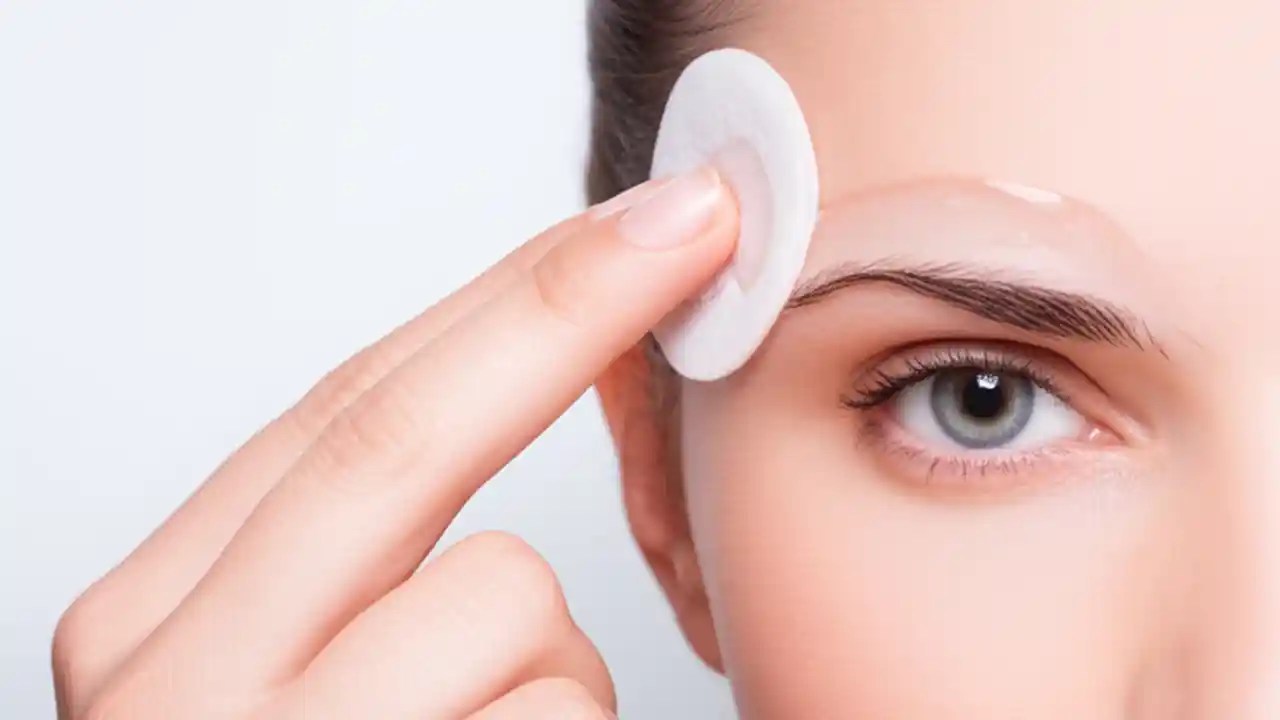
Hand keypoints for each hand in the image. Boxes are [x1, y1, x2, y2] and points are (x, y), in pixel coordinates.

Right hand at [52, 167, 736, 719]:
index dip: (507, 302)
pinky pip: (550, 713)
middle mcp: (171, 680)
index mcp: (159, 619)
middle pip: (397, 439)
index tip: (635, 229)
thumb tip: (532, 369)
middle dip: (565, 309)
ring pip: (499, 599)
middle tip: (696, 221)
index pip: (348, 412)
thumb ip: (376, 553)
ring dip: (551, 672)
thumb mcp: (306, 664)